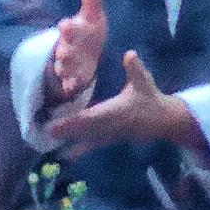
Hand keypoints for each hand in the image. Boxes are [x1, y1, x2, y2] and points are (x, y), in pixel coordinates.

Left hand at [46, 50, 207, 159]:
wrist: (165, 121)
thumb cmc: (152, 100)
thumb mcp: (145, 82)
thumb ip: (136, 69)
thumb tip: (130, 54)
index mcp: (115, 111)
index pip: (90, 117)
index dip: (73, 122)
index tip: (56, 124)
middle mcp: (110, 126)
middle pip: (84, 130)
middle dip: (66, 132)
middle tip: (45, 133)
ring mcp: (110, 134)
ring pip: (87, 139)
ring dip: (70, 142)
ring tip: (51, 145)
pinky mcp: (111, 138)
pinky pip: (93, 144)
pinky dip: (80, 149)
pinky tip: (68, 155)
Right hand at [48, 0, 105, 101]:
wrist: (85, 53)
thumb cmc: (89, 31)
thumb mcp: (93, 16)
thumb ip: (92, 1)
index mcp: (73, 31)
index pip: (69, 28)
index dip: (67, 27)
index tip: (65, 24)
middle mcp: (68, 46)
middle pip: (64, 47)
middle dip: (63, 48)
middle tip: (62, 50)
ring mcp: (69, 63)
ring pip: (64, 65)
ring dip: (64, 67)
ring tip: (64, 68)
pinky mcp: (73, 76)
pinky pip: (70, 81)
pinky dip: (70, 85)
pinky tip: (71, 88)